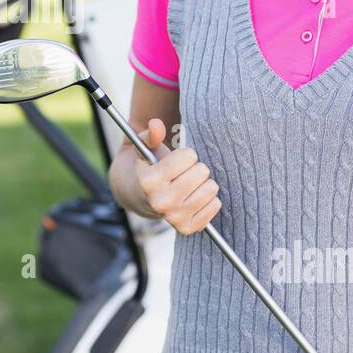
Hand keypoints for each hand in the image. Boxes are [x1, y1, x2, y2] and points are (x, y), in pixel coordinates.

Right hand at [132, 118, 220, 234]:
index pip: (189, 156)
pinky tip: (194, 197)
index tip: (175, 161)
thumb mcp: (144, 149)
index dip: (185, 155)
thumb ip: (150, 134)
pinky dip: (209, 199)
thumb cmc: (148, 168)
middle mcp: (161, 202)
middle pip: (202, 171)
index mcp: (149, 181)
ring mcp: (175, 218)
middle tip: (182, 174)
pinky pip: (216, 205)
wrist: (137, 197)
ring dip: (203, 182)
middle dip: (195, 168)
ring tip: (189, 184)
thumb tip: (156, 124)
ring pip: (211, 188)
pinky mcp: (188, 228)